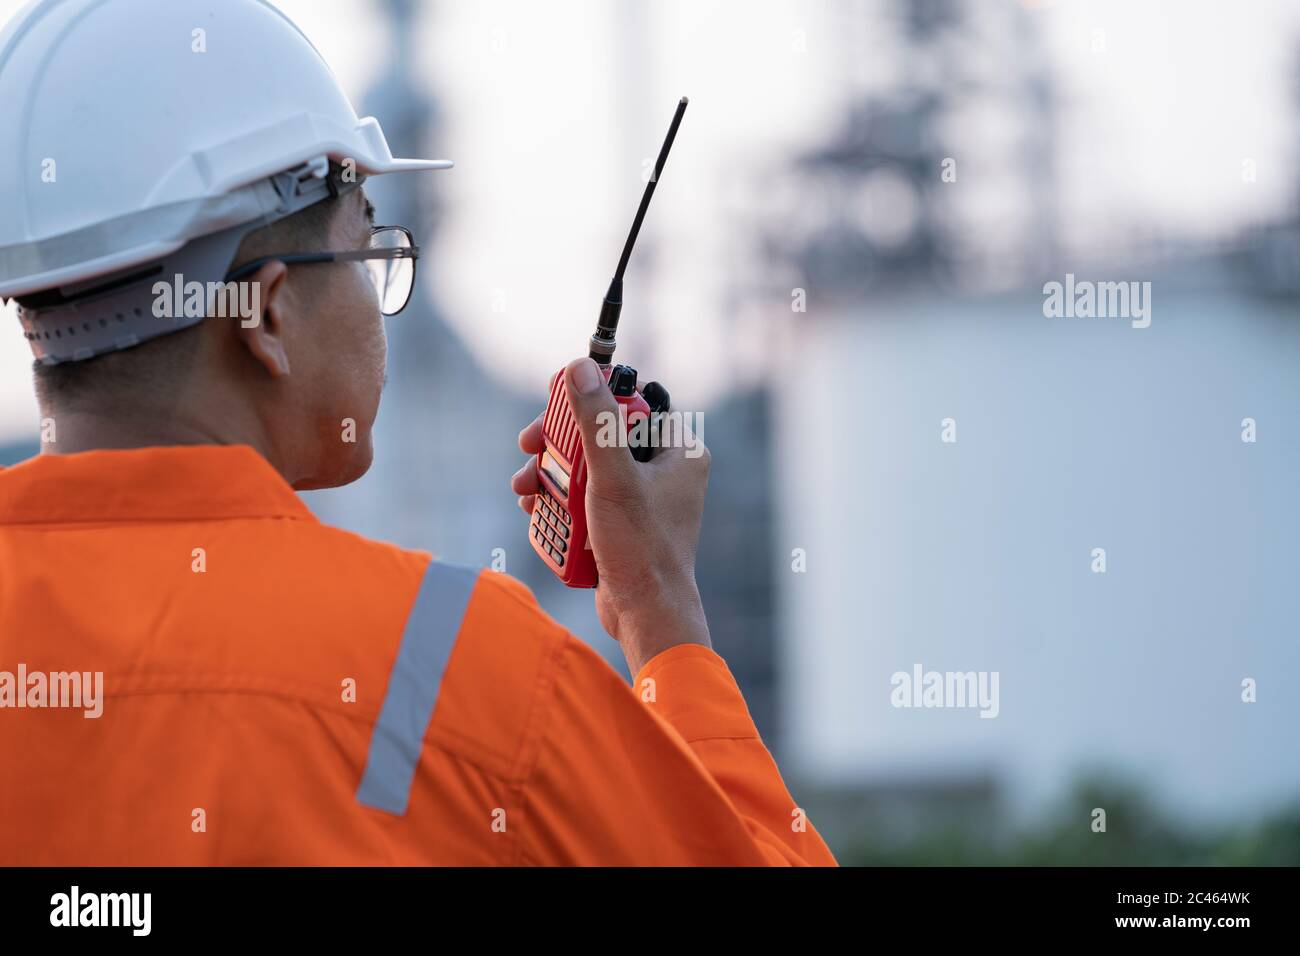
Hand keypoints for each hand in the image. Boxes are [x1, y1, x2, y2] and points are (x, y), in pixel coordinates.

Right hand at [512, 358, 711, 674]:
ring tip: (524, 488)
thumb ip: (597, 422)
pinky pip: (586, 498)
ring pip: (588, 468)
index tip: (555, 402)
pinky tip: (535, 508)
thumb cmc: (642, 549)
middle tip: (528, 447)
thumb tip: (581, 368)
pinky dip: (560, 500)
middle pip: (601, 436)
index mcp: (678, 451)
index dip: (590, 398)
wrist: (646, 616)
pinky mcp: (623, 524)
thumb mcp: (612, 478)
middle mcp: (665, 471)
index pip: (631, 403)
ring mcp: (643, 499)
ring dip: (551, 474)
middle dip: (559, 444)